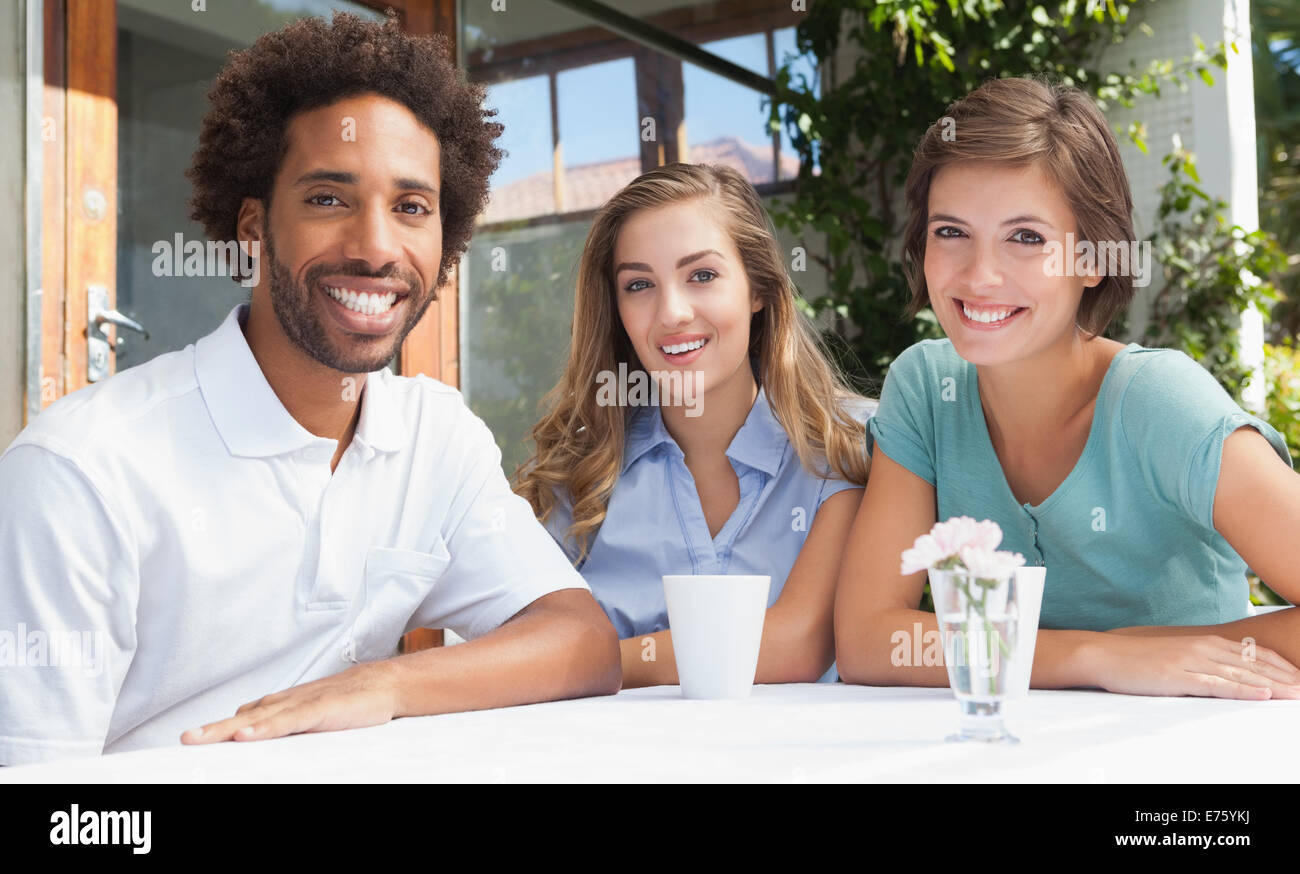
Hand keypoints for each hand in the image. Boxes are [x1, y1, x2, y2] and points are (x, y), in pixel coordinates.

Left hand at [181, 662, 400, 744]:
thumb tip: (255, 740)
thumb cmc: (348, 702)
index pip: (242, 718)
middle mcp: (285, 703)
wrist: (382, 683)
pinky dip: (266, 728)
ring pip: (259, 718)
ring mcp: (302, 705)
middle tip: (185, 740)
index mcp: (282, 706)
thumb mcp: (311, 718)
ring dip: (228, 728)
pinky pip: (288, 720)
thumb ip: (284, 727)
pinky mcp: (320, 709)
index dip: (216, 730)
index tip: (191, 742)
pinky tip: (247, 735)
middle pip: (242, 718)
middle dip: (212, 730)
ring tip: (200, 738)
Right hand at [1090, 633, 1299, 698]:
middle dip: (1285, 678)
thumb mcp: (1174, 655)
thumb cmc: (1137, 658)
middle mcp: (1203, 648)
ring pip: (1242, 676)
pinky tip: (1263, 696)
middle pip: (1254, 665)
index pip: (1253, 654)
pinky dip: (1243, 691)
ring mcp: (1192, 662)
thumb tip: (1222, 672)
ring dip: (1274, 687)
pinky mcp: (1179, 677)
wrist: (1103, 654)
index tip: (1298, 678)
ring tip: (1297, 696)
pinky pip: (1218, 686)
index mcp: (1204, 642)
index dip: (1280, 666)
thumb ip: (1200, 661)